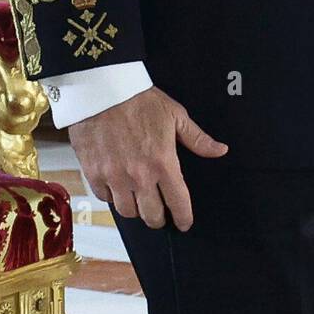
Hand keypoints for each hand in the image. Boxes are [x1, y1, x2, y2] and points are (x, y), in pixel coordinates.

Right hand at [70, 86, 226, 231]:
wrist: (103, 90)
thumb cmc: (140, 100)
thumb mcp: (175, 115)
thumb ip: (197, 138)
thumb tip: (220, 150)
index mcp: (163, 162)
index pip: (178, 202)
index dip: (184, 217)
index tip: (185, 222)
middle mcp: (139, 176)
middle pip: (151, 216)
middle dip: (159, 218)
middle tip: (161, 212)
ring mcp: (114, 177)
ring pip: (128, 211)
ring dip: (136, 209)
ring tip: (140, 199)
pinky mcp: (94, 174)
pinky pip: (106, 198)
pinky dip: (113, 197)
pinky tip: (119, 187)